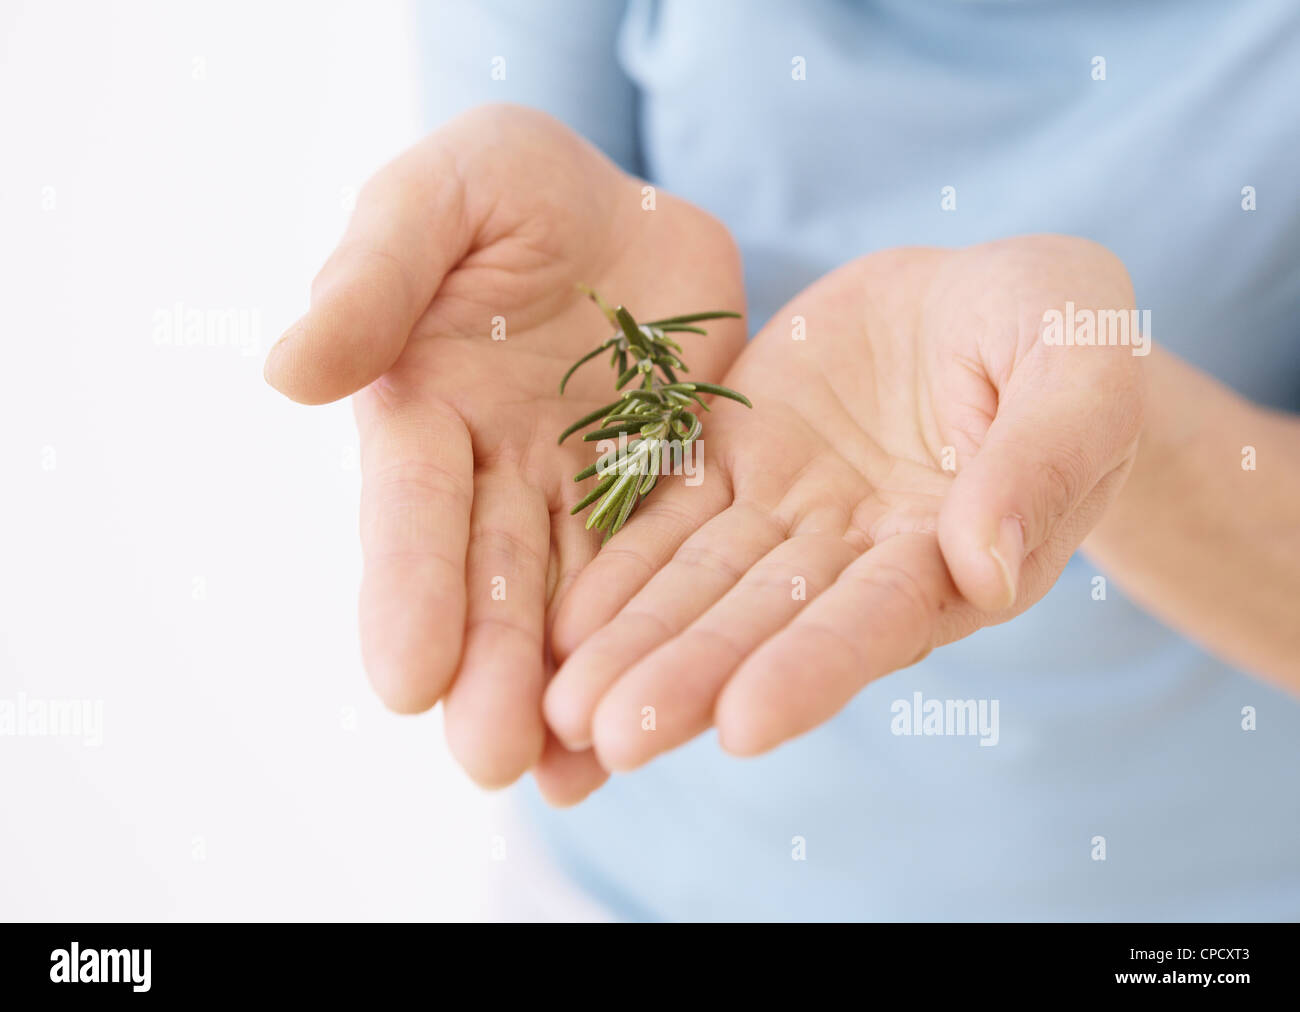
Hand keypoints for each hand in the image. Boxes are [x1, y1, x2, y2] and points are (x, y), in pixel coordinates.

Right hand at [264, 105, 746, 799]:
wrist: (618, 201)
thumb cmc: (501, 184)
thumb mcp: (433, 197)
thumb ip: (371, 277)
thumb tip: (288, 373)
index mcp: (426, 410)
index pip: (412, 513)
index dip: (407, 592)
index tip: (405, 681)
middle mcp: (498, 471)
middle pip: (492, 580)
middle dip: (489, 670)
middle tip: (492, 760)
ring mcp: (587, 487)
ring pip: (578, 597)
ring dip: (572, 683)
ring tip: (573, 775)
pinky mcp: (674, 484)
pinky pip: (671, 563)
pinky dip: (662, 633)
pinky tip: (665, 707)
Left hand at [544, 236, 1144, 774]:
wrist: (975, 299)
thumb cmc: (1058, 328)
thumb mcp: (1080, 368)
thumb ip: (1046, 456)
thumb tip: (986, 562)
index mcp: (954, 552)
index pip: (877, 619)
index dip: (813, 668)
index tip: (744, 725)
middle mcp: (858, 557)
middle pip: (765, 626)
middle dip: (690, 681)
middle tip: (610, 737)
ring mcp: (788, 514)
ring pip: (701, 588)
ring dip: (633, 647)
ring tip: (559, 710)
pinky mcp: (733, 465)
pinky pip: (667, 519)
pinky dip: (616, 571)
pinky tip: (557, 623)